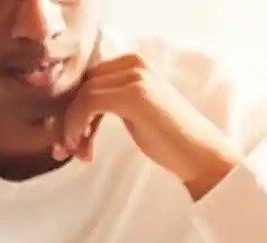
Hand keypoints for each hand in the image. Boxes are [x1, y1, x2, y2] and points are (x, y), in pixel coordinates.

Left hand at [49, 54, 241, 200]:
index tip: (70, 139)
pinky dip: (77, 126)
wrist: (198, 154)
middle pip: (82, 85)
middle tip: (68, 149)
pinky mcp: (133, 95)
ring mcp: (134, 77)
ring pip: (82, 95)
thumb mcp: (134, 111)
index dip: (73, 109)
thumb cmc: (168, 138)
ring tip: (78, 153)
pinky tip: (84, 148)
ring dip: (72, 127)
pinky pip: (88, 103)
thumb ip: (109, 102)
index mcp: (134, 63)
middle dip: (69, 119)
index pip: (88, 79)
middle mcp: (134, 63)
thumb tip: (69, 114)